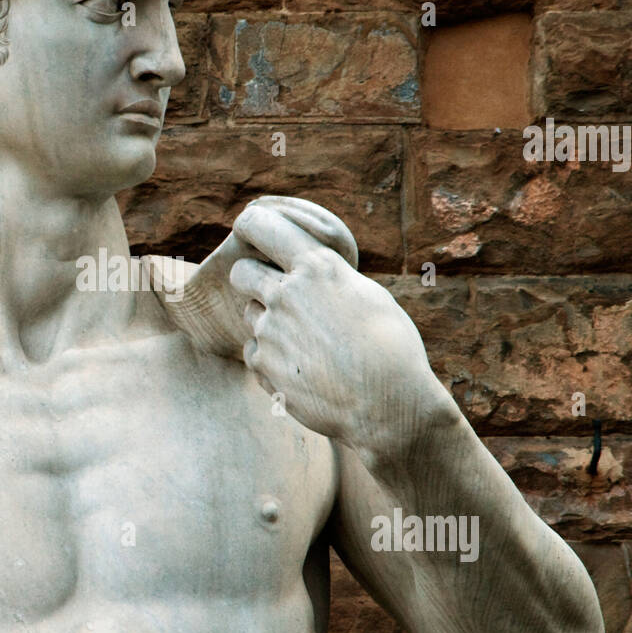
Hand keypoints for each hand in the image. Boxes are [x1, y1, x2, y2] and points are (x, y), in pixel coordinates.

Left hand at [228, 198, 450, 460]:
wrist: (387, 406)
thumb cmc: (389, 349)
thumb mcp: (367, 295)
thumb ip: (329, 278)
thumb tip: (306, 269)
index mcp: (317, 268)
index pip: (261, 226)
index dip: (251, 226)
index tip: (249, 229)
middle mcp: (286, 293)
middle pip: (241, 272)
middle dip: (253, 280)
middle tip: (276, 295)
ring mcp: (269, 330)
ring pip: (250, 314)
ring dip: (268, 323)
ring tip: (306, 343)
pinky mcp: (262, 364)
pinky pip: (253, 351)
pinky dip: (271, 358)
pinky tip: (303, 369)